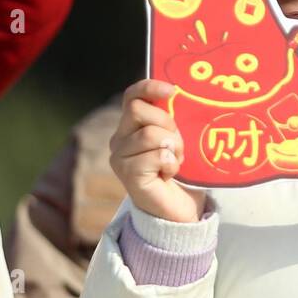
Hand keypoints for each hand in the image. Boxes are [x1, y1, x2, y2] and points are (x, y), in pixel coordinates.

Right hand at [109, 80, 206, 223]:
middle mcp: (119, 140)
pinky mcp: (128, 175)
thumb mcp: (175, 138)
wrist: (179, 210)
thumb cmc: (178, 170)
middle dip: (166, 122)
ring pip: (149, 133)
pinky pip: (155, 155)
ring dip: (172, 146)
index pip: (131, 96)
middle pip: (138, 110)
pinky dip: (171, 163)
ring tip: (175, 161)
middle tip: (176, 143)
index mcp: (129, 126)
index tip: (173, 91)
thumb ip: (170, 117)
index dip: (149, 87)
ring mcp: (120, 158)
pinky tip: (170, 173)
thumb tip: (177, 92)